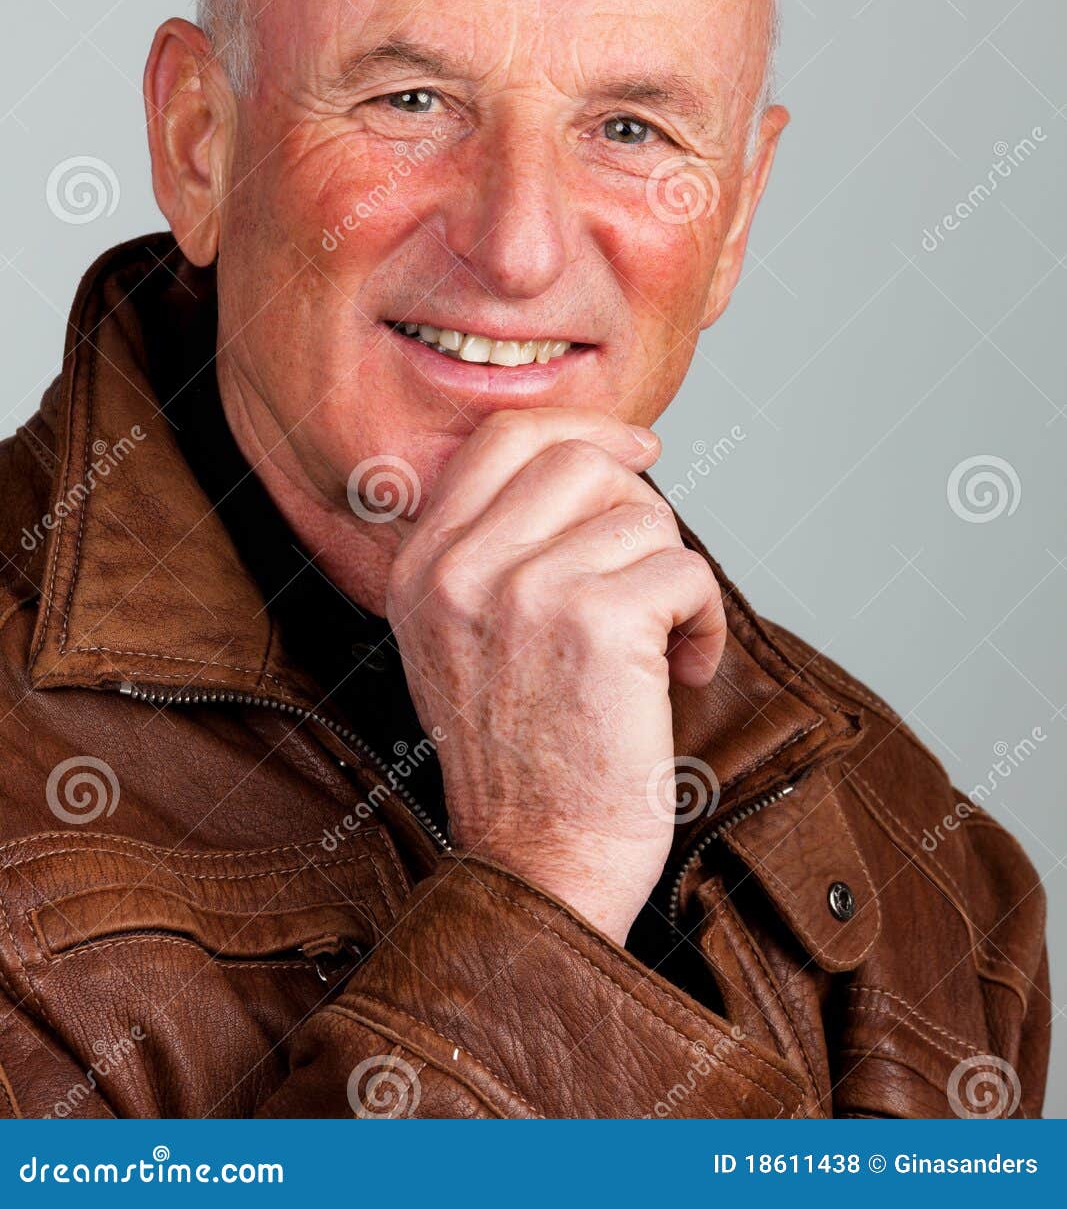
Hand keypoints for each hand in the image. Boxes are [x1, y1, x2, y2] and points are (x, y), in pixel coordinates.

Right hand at [384, 408, 726, 943]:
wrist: (535, 873)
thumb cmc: (521, 763)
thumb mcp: (462, 642)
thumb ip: (495, 550)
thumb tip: (595, 456)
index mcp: (421, 567)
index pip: (503, 436)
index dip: (584, 427)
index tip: (639, 451)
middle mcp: (459, 569)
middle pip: (580, 458)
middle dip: (640, 509)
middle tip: (655, 575)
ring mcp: (524, 591)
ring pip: (643, 515)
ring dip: (675, 578)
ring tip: (665, 645)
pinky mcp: (595, 622)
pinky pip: (685, 570)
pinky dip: (706, 623)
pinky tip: (687, 673)